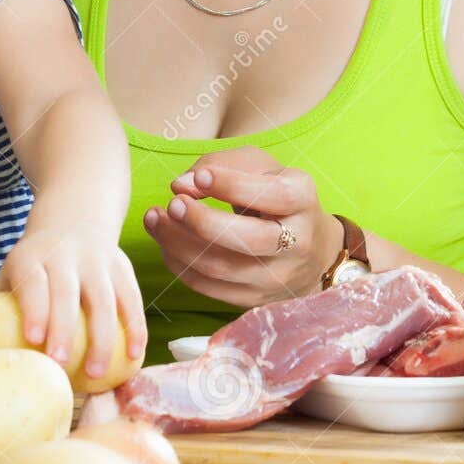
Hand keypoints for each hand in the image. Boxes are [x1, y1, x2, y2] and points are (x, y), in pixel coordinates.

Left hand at [0, 226, 146, 379]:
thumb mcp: (14, 267)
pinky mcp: (122, 267)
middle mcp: (65, 256)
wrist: (74, 216)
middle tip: (61, 365)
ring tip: (96, 373)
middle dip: (64, 329)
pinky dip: (135, 326)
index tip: (33, 339)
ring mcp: (97, 260)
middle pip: (67, 292)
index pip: (34, 281)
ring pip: (105, 298)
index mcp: (32, 256)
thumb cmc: (36, 260)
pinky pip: (132, 297)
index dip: (35, 308)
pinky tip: (135, 355)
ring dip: (103, 337)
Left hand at [143, 146, 346, 306]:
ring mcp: (277, 277)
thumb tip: (180, 185)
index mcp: (302, 199)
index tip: (199, 177)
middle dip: (201, 222)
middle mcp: (297, 242)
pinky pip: (209, 288)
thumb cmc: (272, 194)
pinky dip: (179, 264)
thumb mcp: (258, 166)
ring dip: (178, 244)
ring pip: (221, 268)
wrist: (308, 246)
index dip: (233, 186)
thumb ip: (220, 164)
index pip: (272, 195)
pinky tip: (165, 242)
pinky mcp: (255, 299)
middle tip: (172, 204)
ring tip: (154, 219)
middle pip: (247, 240)